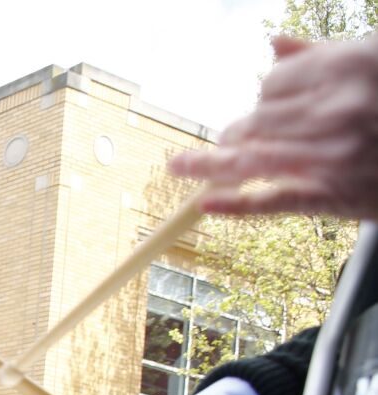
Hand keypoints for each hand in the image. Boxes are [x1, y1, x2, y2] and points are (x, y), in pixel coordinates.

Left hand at [170, 35, 377, 218]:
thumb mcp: (372, 63)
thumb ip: (321, 55)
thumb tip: (273, 42)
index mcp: (345, 68)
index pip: (273, 83)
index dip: (264, 96)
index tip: (265, 104)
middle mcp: (335, 110)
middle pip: (257, 120)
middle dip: (240, 130)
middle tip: (230, 137)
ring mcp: (331, 155)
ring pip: (252, 159)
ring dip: (212, 163)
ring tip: (182, 164)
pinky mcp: (333, 194)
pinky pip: (274, 201)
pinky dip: (237, 205)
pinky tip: (206, 203)